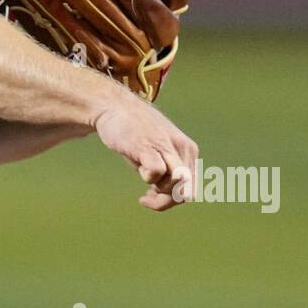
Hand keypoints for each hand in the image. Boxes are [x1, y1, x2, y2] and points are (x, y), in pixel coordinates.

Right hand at [93, 90, 197, 211]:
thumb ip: (171, 170)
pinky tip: (138, 170)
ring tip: (142, 176)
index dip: (174, 200)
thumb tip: (180, 197)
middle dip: (165, 200)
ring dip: (157, 190)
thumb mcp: (160, 150)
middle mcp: (182, 148)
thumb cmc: (136, 132)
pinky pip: (157, 171)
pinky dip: (148, 178)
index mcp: (188, 149)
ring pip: (175, 184)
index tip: (154, 196)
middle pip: (186, 191)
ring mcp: (165, 146)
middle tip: (147, 196)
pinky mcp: (147, 146)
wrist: (115, 107)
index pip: (192, 188)